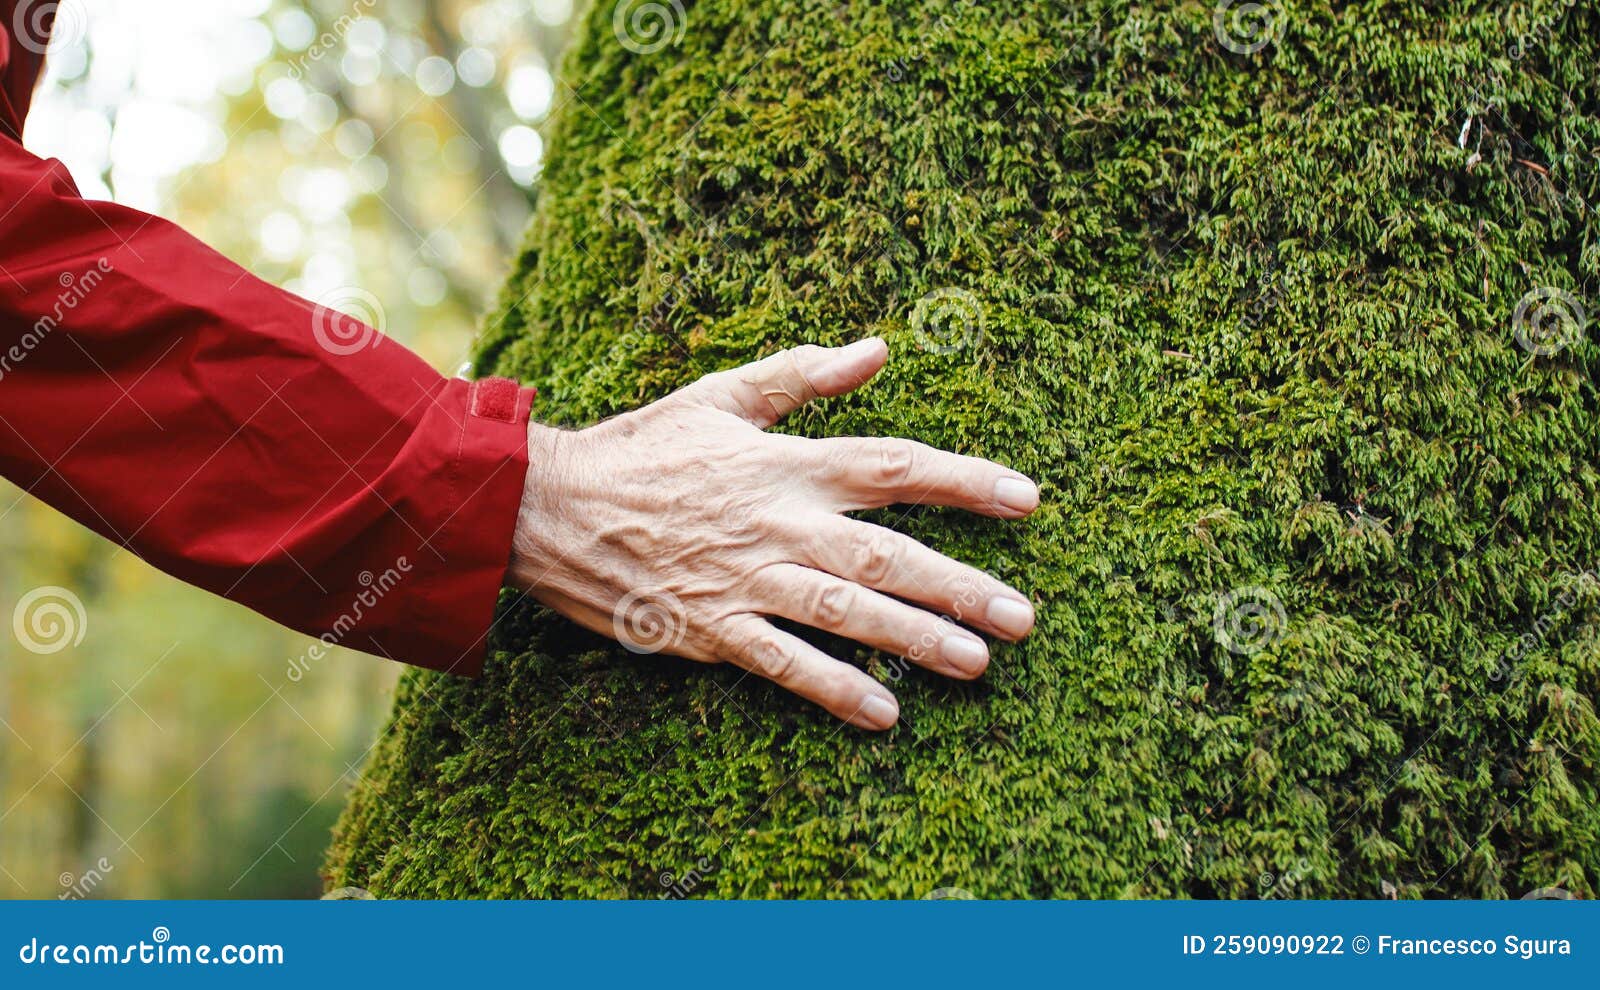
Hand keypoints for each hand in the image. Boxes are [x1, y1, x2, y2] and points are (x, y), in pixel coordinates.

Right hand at [506, 338, 1037, 729]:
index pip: (895, 467)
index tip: (1027, 499)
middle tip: (1022, 616)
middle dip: (961, 585)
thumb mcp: (721, 397)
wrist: (551, 504)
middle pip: (888, 553)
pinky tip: (883, 713)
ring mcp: (748, 580)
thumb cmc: (642, 448)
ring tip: (977, 662)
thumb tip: (878, 348)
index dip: (966, 482)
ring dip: (916, 638)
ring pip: (847, 611)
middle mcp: (780, 522)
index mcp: (788, 463)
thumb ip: (803, 375)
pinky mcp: (712, 628)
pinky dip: (833, 687)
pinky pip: (784, 663)